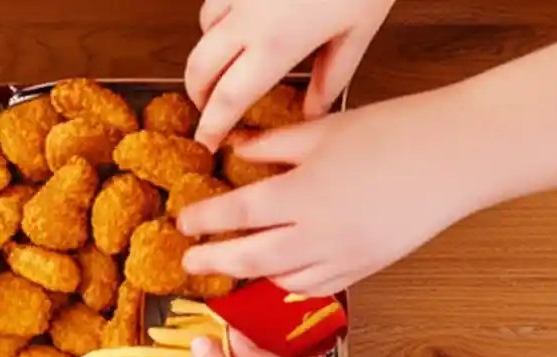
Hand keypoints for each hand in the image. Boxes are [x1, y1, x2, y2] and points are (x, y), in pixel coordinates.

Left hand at [177, 90, 472, 294]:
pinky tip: (276, 275)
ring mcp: (344, 258)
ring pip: (281, 280)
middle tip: (189, 262)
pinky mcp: (365, 269)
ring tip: (230, 268)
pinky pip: (315, 288)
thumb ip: (272, 146)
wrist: (455, 157)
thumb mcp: (322, 131)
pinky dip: (288, 284)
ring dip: (250, 276)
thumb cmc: (393, 134)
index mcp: (303, 195)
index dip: (204, 221)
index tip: (183, 223)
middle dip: (214, 262)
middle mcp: (319, 235)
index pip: (237, 214)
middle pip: (250, 260)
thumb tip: (235, 150)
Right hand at [187, 0, 394, 148]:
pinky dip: (219, 17)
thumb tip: (315, 111)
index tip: (206, 143)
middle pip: (198, 70)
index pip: (227, 100)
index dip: (211, 127)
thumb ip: (332, 75)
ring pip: (204, 31)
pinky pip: (216, 0)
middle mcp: (247, 21)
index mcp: (276, 46)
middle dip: (198, 94)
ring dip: (210, 52)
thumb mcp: (358, 31)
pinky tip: (239, 20)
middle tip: (208, 109)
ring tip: (228, 62)